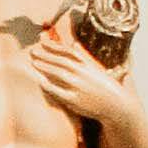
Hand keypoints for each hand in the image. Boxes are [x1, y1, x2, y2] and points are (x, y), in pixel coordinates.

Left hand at [27, 13, 129, 128]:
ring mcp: (79, 87)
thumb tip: (74, 44)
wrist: (115, 106)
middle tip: (32, 51)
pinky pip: (58, 92)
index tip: (42, 42)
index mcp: (87, 65)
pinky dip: (49, 86)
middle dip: (46, 55)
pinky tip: (40, 81)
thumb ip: (83, 56)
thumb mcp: (96, 68)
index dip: (54, 46)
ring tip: (34, 62)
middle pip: (61, 61)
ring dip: (45, 67)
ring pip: (58, 74)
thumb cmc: (105, 87)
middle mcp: (83, 74)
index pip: (68, 52)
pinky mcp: (75, 101)